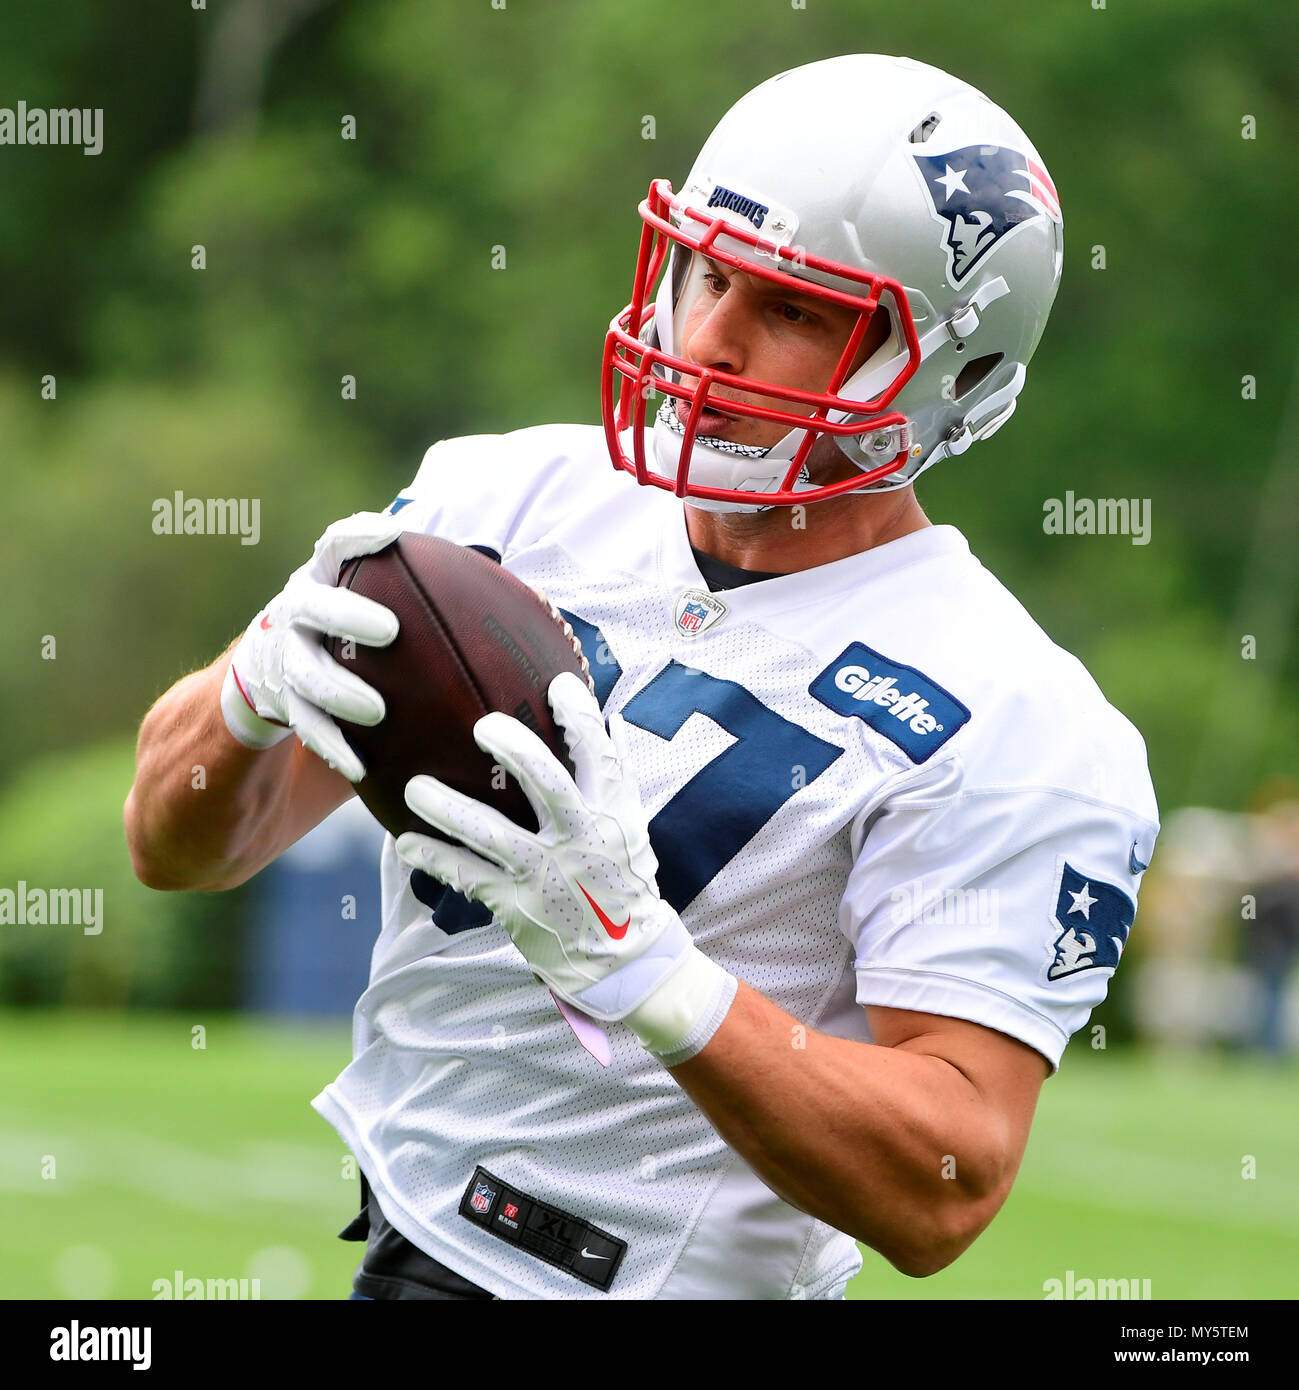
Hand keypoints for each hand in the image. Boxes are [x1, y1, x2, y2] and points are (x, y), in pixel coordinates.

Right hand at [220, 511, 403, 781]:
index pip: (336, 544)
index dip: (358, 535)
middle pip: (313, 605)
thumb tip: (517, 588)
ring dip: (338, 690)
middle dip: (347, 615)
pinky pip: (304, 724)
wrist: (271, 676)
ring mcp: (284, 657)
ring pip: (304, 672)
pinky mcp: (281, 702)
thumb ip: (427, 595)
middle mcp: (297, 610)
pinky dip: (330, 744)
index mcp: (325, 578)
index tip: (390, 534)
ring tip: (375, 710)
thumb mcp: (374, 606)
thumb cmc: (350, 633)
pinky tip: (358, 765)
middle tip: (390, 630)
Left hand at [395, 672, 735, 1057]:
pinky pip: (467, 876)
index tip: (557, 685)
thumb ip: (616, 777)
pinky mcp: (516, 904)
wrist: (625, 959)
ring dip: (449, 809)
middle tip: (482, 726)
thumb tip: (613, 720)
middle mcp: (579, 838)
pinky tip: (405, 843)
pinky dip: (434, 859)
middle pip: (547, 784)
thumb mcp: (633, 827)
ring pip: (492, 833)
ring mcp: (545, 872)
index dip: (580, 717)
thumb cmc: (625, 882)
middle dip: (514, 750)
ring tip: (415, 788)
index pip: (600, 755)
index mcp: (610, 813)